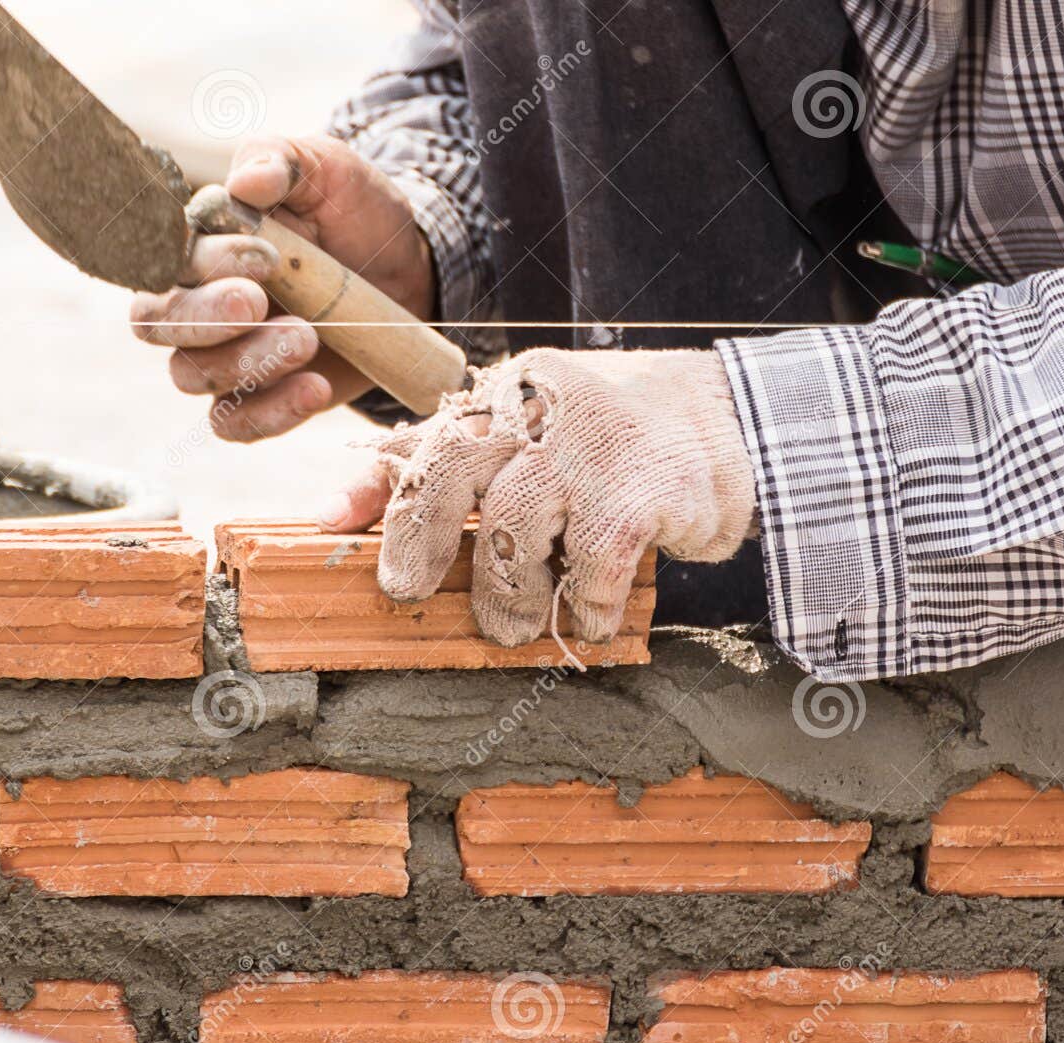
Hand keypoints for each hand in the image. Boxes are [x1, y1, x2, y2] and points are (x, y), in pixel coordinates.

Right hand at [129, 134, 435, 441]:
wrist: (407, 266)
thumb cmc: (352, 210)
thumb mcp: (324, 168)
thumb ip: (280, 160)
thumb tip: (243, 181)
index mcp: (199, 244)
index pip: (165, 261)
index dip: (203, 265)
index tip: (266, 256)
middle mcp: (196, 302)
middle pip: (156, 323)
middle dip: (205, 317)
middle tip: (259, 303)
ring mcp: (223, 356)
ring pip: (191, 376)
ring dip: (246, 362)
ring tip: (308, 340)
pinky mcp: (259, 398)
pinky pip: (235, 425)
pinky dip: (270, 413)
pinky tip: (316, 387)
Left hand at [320, 348, 757, 645]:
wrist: (732, 417)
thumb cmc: (604, 438)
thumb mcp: (520, 434)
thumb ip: (433, 465)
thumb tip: (331, 512)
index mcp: (509, 395)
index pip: (434, 441)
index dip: (389, 499)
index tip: (373, 560)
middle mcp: (545, 408)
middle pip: (459, 467)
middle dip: (423, 537)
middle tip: (410, 593)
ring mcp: (597, 446)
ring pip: (519, 527)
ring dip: (508, 592)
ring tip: (508, 627)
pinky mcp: (646, 491)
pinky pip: (595, 565)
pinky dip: (584, 603)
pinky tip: (587, 614)